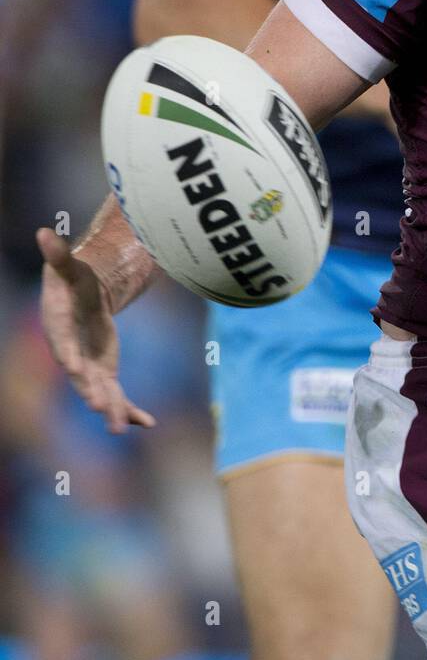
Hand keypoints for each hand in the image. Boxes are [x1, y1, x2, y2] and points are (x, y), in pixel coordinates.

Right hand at [36, 228, 154, 432]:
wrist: (79, 297)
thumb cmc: (72, 279)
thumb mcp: (69, 266)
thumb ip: (59, 254)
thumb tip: (44, 231)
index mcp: (59, 327)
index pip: (62, 342)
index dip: (67, 353)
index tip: (72, 367)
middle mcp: (71, 352)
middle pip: (81, 375)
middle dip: (91, 392)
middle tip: (101, 408)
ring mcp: (88, 366)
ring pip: (100, 391)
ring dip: (112, 409)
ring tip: (123, 429)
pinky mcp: (104, 373)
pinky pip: (118, 395)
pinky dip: (132, 409)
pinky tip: (148, 423)